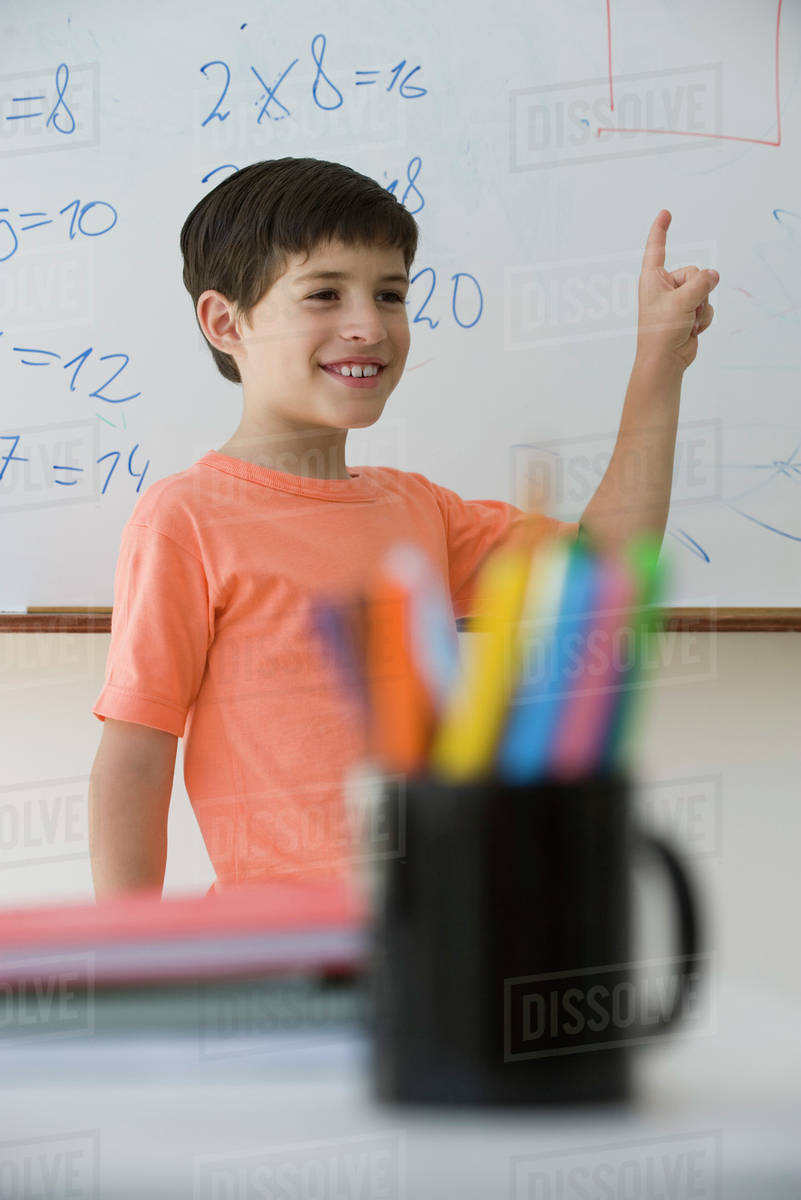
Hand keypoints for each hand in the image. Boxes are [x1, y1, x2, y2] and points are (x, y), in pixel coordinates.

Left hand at [636, 210, 718, 370]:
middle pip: (695, 272)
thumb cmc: (661, 331)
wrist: (665, 360)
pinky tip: (691, 329)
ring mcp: (677, 299)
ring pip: (704, 289)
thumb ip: (702, 283)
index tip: (665, 213)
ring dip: (701, 307)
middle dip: (697, 290)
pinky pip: (707, 305)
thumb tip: (714, 275)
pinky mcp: (688, 312)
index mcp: (652, 278)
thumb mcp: (682, 301)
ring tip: (685, 321)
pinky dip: (703, 318)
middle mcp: (664, 285)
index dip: (661, 229)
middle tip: (684, 309)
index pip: (657, 248)